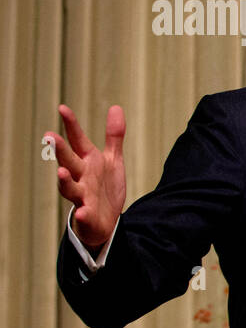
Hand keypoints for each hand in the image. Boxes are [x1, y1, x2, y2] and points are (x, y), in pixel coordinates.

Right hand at [47, 104, 125, 250]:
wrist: (106, 220)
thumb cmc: (104, 187)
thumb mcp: (112, 159)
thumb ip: (113, 136)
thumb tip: (115, 107)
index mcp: (88, 161)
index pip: (77, 140)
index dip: (71, 125)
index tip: (63, 108)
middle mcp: (81, 176)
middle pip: (68, 161)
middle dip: (59, 150)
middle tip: (49, 136)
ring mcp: (83, 195)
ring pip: (69, 187)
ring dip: (65, 180)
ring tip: (61, 171)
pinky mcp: (89, 214)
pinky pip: (84, 214)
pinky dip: (83, 213)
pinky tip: (83, 212)